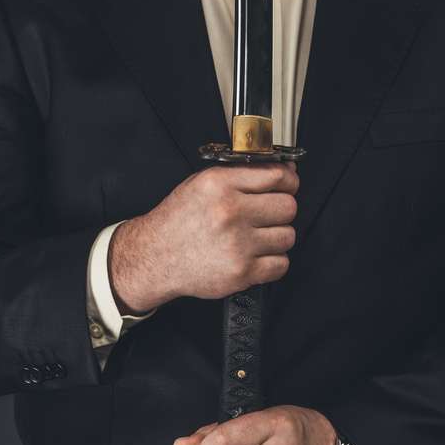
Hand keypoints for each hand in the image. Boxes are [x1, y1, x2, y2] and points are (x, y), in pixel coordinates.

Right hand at [110, 160, 298, 313]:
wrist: (156, 256)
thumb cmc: (179, 219)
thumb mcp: (202, 183)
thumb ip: (241, 175)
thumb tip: (285, 172)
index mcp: (220, 184)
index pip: (277, 176)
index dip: (289, 180)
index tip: (288, 184)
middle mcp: (230, 212)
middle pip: (288, 207)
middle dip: (282, 209)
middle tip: (269, 213)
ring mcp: (237, 244)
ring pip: (288, 236)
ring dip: (277, 236)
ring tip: (258, 236)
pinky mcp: (242, 272)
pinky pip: (281, 264)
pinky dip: (273, 261)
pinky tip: (256, 254)